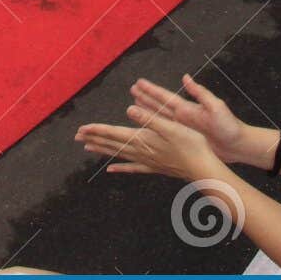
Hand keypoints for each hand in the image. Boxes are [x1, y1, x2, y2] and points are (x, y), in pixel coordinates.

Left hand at [75, 104, 225, 181]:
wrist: (203, 168)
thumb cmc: (191, 145)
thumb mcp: (171, 126)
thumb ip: (149, 118)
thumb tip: (128, 109)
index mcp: (143, 139)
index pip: (114, 133)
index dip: (97, 130)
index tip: (81, 128)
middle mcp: (141, 151)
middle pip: (112, 144)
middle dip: (94, 139)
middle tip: (77, 137)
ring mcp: (146, 161)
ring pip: (119, 155)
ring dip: (103, 150)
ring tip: (88, 147)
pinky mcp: (154, 167)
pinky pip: (132, 167)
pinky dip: (120, 167)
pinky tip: (111, 170)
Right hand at [129, 75, 250, 163]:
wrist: (237, 146)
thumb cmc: (229, 126)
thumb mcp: (216, 106)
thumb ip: (200, 93)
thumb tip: (186, 77)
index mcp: (188, 108)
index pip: (166, 97)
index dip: (152, 90)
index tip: (139, 83)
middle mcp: (183, 116)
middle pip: (159, 105)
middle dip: (145, 97)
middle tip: (132, 89)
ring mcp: (183, 128)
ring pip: (160, 118)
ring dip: (147, 111)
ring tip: (135, 104)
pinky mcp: (185, 140)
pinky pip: (165, 133)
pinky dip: (155, 129)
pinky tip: (148, 128)